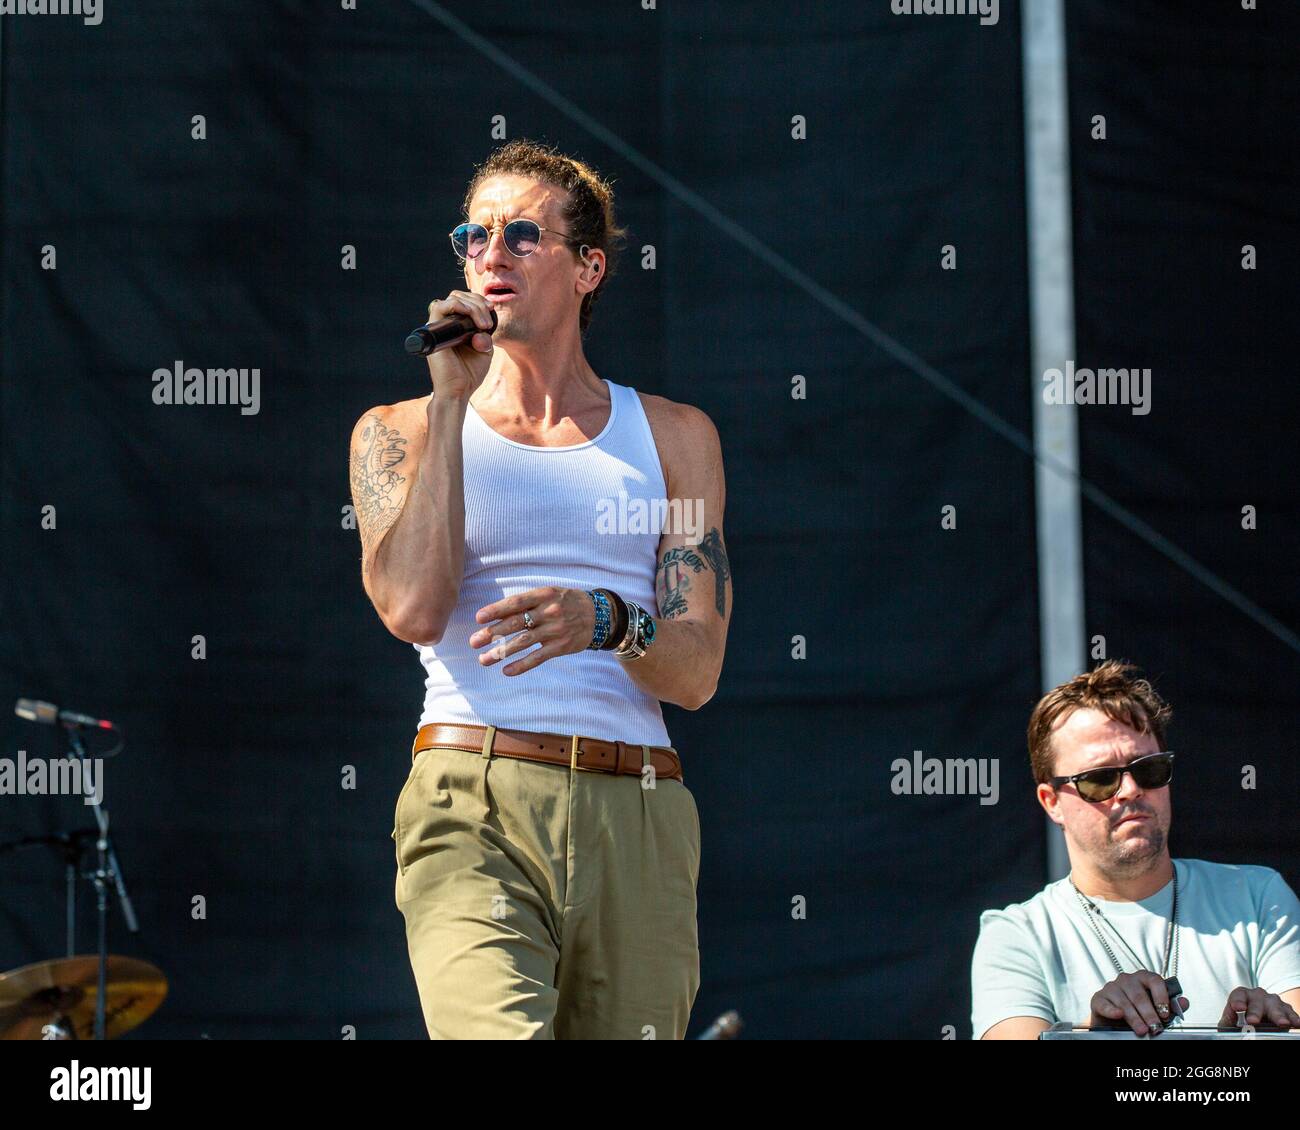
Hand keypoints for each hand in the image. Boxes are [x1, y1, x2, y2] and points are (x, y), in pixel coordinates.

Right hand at [424, 290, 494, 400]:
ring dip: (473, 307)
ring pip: (453, 298)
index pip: (465, 301)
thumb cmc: (468, 374)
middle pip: (460, 296)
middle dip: (478, 303)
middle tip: (487, 323)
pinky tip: (472, 320)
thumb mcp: (484, 351)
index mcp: (457, 327)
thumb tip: (481, 327)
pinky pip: (440, 306)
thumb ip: (485, 336)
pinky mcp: (433, 330)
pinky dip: (458, 306)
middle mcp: (446, 324)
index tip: (491, 309)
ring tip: (484, 326)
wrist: (458, 391)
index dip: (479, 301)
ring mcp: (439, 326)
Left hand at [470, 587, 596, 675]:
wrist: (598, 615)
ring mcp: (555, 630)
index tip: (478, 618)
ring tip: (484, 659)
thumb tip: (498, 614)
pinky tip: (506, 670)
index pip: (516, 603)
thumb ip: (527, 602)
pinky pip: (538, 658)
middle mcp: (549, 612)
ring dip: (501, 652)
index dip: (496, 610)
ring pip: (523, 642)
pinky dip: (522, 665)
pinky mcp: (560, 647)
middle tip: (473, 642)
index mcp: (544, 595)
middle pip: (516, 624)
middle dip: (492, 633)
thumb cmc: (566, 602)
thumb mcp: (549, 594)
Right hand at [1088, 971, 1186, 1034]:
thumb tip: (1184, 1002)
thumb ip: (1170, 1006)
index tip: (1165, 1013)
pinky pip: (1105, 1004)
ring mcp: (1111, 988)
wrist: (1115, 1021)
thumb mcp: (1156, 1009)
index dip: (1161, 996)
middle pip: (1139, 995)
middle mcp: (1127, 980)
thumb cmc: (1139, 1011)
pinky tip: (1118, 1015)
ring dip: (1134, 1018)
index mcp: (1143, 978)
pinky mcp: (1098, 998)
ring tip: (1142, 1030)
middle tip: (1155, 1027)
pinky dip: (1111, 1010)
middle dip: (1149, 1014)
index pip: (1154, 980)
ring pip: (1124, 1002)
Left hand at [1217, 986, 1299, 1029]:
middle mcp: (1257, 995)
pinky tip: (1296, 1023)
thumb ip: (1229, 1019)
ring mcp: (1272, 1001)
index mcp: (1242, 995)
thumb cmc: (1239, 1021)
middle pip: (1257, 1000)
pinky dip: (1293, 1018)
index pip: (1239, 995)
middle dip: (1255, 1011)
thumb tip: (1230, 1021)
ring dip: (1278, 1015)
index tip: (1237, 1008)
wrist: (1255, 1021)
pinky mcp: (1285, 1010)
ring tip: (1282, 1023)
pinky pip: (1289, 1013)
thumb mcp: (1230, 1021)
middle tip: (1253, 1021)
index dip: (1238, 1000)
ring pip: (1275, 1005)